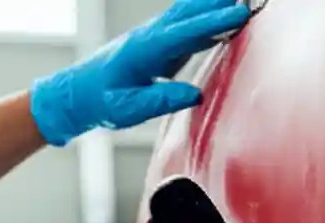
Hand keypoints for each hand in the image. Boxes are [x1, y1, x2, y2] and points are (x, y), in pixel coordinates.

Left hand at [30, 0, 251, 145]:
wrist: (77, 94)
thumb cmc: (100, 102)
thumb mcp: (126, 109)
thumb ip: (159, 101)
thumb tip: (194, 95)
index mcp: (144, 50)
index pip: (184, 32)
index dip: (212, 23)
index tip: (237, 13)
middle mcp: (150, 37)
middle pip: (189, 12)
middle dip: (218, 4)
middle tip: (247, 0)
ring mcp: (155, 37)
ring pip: (188, 15)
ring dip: (214, 6)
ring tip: (240, 3)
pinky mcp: (160, 44)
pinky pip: (188, 27)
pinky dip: (208, 20)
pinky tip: (226, 21)